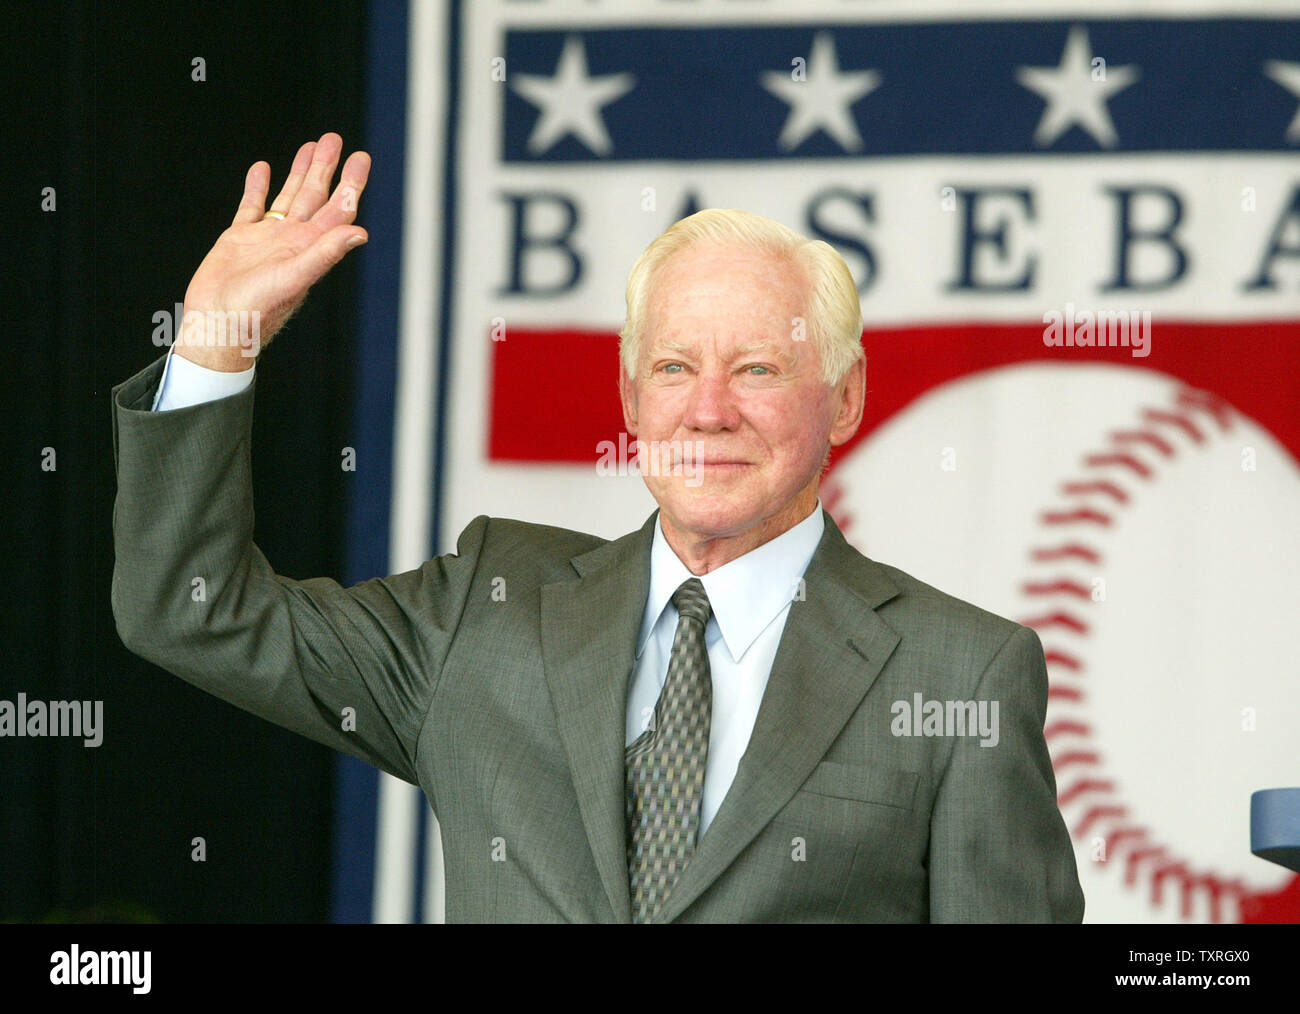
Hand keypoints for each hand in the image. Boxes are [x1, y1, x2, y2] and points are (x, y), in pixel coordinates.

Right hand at [176, 132, 370, 369]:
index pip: (337, 209)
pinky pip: (252, 206)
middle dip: (327, 167)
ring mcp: (267, 238)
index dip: (350, 183)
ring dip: (299, 171)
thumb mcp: (294, 277)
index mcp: (309, 247)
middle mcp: (293, 240)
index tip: (361, 158)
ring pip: (287, 196)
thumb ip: (325, 253)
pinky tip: (263, 169)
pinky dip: (258, 187)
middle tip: (337, 139)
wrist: (218, 325)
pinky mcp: (239, 240)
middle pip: (315, 195)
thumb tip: (360, 232)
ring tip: (311, 144)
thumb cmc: (256, 309)